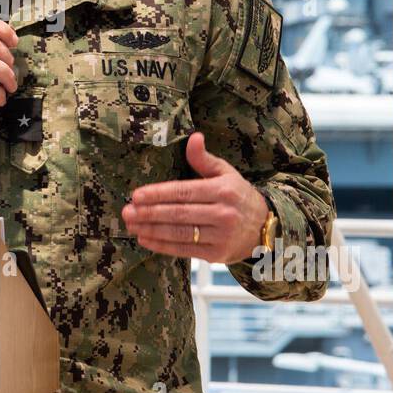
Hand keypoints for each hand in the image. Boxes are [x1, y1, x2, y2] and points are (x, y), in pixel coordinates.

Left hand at [121, 131, 270, 263]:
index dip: (158, 194)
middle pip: (179, 214)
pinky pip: (184, 250)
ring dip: (151, 230)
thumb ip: (204, 159)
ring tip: (131, 225)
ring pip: (179, 233)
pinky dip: (162, 246)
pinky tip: (145, 239)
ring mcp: (220, 236)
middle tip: (127, 211)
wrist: (266, 228)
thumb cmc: (238, 196)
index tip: (136, 195)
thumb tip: (194, 137)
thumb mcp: (226, 174)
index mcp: (223, 190)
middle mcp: (223, 214)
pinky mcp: (216, 255)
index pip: (184, 192)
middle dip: (149, 213)